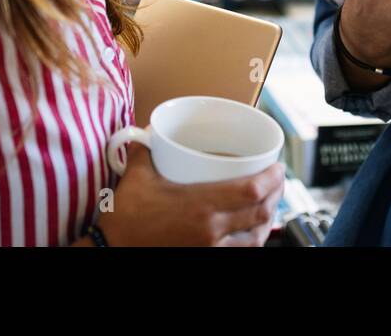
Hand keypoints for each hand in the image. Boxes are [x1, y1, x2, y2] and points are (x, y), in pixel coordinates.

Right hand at [97, 145, 284, 245]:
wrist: (111, 249)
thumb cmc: (124, 217)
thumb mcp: (136, 175)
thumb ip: (147, 148)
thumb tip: (150, 129)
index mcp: (202, 205)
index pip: (253, 191)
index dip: (274, 179)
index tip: (279, 166)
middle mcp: (212, 230)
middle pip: (261, 214)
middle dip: (276, 196)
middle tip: (278, 180)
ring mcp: (210, 250)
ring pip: (255, 238)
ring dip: (268, 220)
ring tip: (269, 205)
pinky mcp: (204, 260)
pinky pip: (240, 252)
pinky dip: (252, 241)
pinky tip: (251, 232)